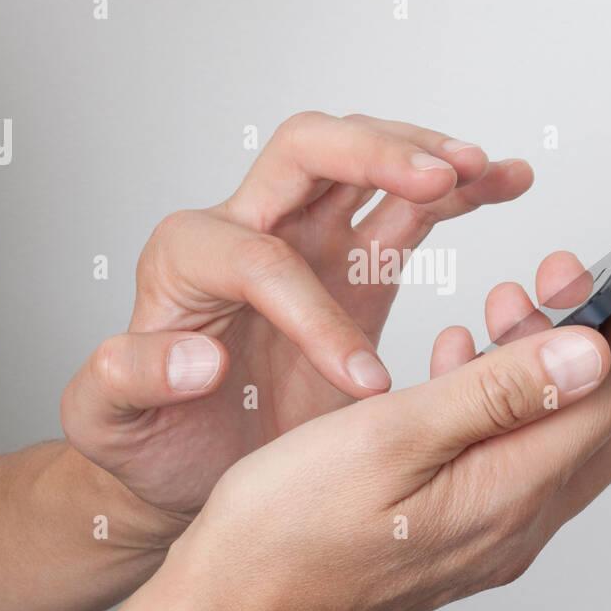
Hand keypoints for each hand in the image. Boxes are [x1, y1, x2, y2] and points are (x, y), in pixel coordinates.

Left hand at [60, 113, 532, 516]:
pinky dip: (456, 192)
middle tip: (439, 175)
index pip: (260, 258)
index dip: (315, 315)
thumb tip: (197, 355)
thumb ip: (131, 381)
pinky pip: (407, 210)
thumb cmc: (149, 439)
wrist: (186, 461)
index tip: (362, 384)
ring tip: (488, 170)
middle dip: (375, 154)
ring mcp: (306, 241)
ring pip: (366, 163)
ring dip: (426, 158)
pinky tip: (502, 183)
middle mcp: (247, 229)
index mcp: (186, 259)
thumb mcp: (108, 421)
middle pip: (309, 149)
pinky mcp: (354, 267)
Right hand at [151, 244, 610, 610]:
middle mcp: (511, 524)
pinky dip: (503, 398)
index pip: (610, 392)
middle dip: (599, 333)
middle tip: (562, 271)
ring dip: (546, 361)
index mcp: (507, 495)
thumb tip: (592, 352)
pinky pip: (509, 457)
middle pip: (596, 415)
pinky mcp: (450, 536)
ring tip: (505, 302)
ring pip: (553, 435)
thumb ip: (497, 393)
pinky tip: (458, 360)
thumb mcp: (391, 440)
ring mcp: (483, 537)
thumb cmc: (285, 532)